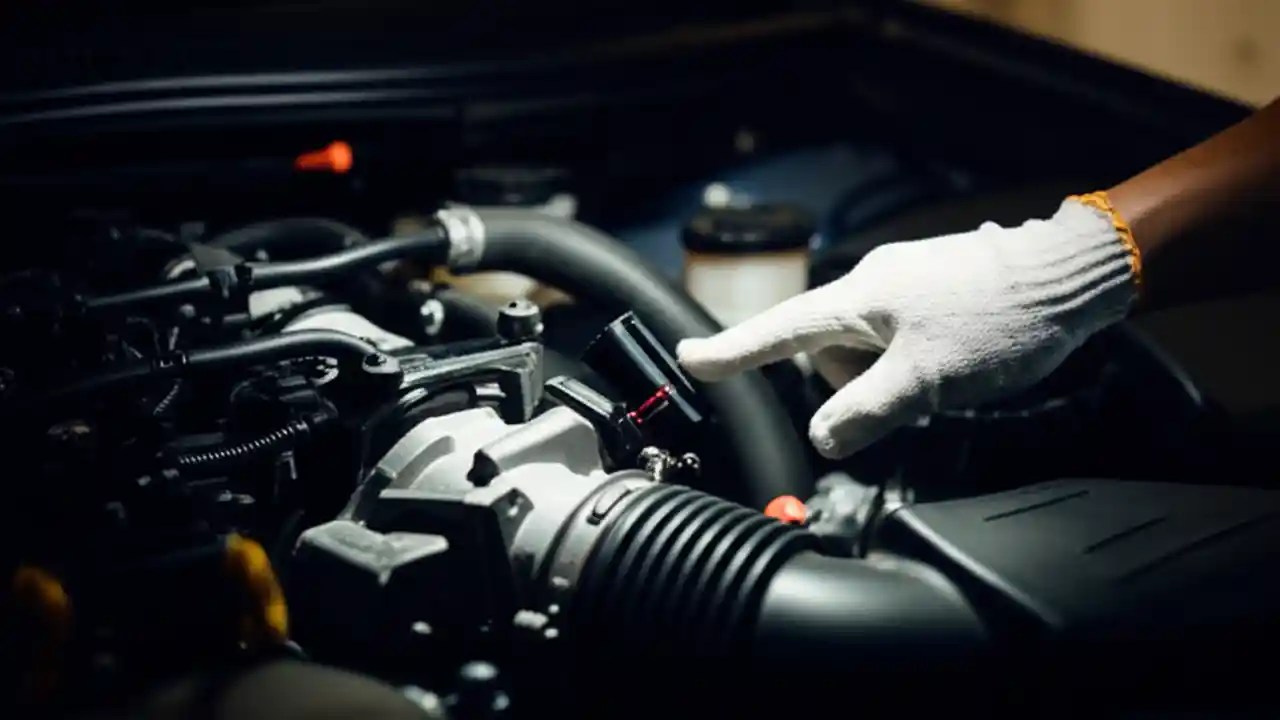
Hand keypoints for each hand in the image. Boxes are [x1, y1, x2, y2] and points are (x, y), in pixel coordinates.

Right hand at [677, 198, 1138, 458]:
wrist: (1072, 276)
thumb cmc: (997, 323)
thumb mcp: (926, 381)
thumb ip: (864, 413)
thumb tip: (823, 438)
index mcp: (858, 299)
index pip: (778, 330)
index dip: (732, 350)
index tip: (690, 358)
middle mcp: (872, 283)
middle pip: (830, 352)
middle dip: (859, 385)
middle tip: (916, 396)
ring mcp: (906, 282)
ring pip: (869, 349)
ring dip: (894, 376)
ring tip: (947, 378)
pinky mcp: (935, 289)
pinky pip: (901, 335)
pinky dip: (916, 361)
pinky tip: (959, 362)